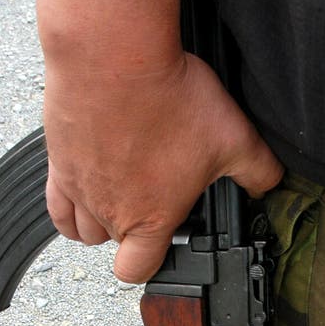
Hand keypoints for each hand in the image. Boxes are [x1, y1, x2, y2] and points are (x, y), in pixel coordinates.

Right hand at [43, 52, 283, 282]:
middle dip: (133, 231)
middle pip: (115, 244)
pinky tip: (83, 194)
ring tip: (121, 196)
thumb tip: (268, 184)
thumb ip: (257, 171)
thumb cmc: (167, 96)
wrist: (114, 55)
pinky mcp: (57, 163)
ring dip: (101, 223)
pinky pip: (56, 208)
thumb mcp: (233, 136)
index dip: (150, 263)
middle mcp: (110, 212)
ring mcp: (79, 190)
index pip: (137, 271)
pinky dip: (69, 210)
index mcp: (151, 218)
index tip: (163, 243)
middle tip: (152, 198)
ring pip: (83, 230)